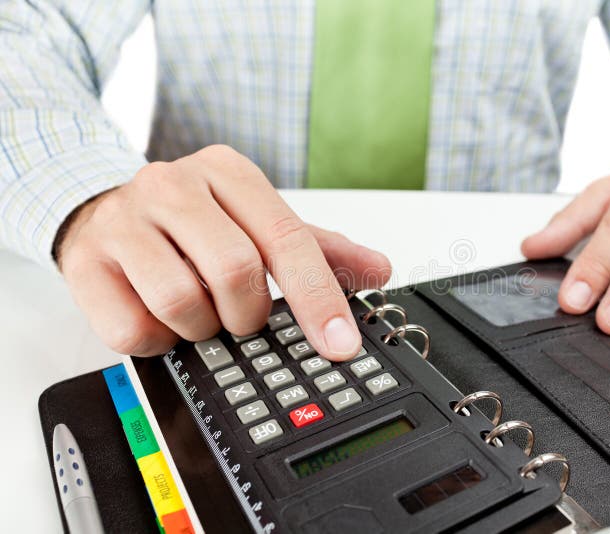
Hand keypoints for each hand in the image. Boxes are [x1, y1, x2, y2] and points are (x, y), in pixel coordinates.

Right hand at [56, 145, 390, 358]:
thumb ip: (319, 248)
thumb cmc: (191, 221)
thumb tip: (378, 270)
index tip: (339, 344)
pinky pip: (133, 330)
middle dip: (248, 313)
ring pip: (182, 302)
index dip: (318, 297)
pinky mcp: (86, 262)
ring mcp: (124, 221)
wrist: (100, 210)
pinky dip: (158, 339)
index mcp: (228, 173)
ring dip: (202, 327)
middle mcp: (173, 186)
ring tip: (197, 310)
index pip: (287, 238)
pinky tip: (159, 317)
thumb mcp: (257, 221)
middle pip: (235, 271)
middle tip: (241, 314)